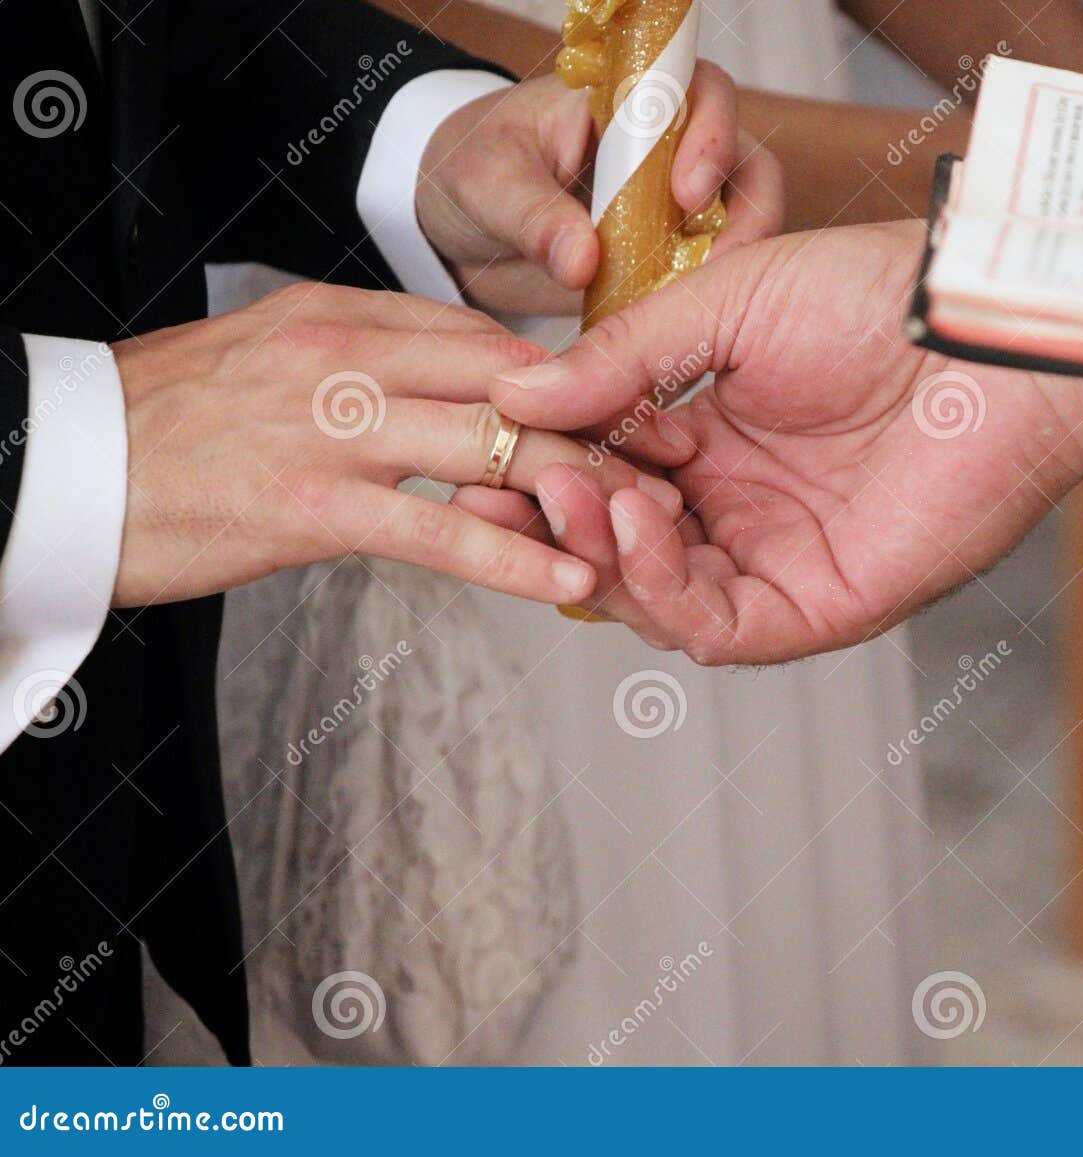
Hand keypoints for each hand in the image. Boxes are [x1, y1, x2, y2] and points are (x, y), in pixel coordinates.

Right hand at [111, 282, 681, 608]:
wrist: (64, 465)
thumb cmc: (178, 424)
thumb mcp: (281, 359)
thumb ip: (375, 365)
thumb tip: (465, 392)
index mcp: (347, 316)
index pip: (490, 337)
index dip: (573, 374)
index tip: (632, 406)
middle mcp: (351, 357)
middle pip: (513, 380)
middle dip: (605, 420)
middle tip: (676, 458)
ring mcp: (333, 429)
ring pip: (494, 444)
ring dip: (583, 486)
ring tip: (653, 523)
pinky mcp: (314, 506)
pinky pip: (441, 530)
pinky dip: (517, 557)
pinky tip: (574, 580)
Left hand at [416, 67, 783, 313]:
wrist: (460, 221)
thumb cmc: (473, 168)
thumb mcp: (487, 182)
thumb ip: (533, 216)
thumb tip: (583, 262)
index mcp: (631, 102)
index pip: (702, 95)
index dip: (712, 138)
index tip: (687, 194)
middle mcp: (672, 153)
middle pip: (746, 172)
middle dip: (744, 222)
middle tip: (713, 274)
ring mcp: (678, 213)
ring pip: (739, 237)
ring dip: (727, 278)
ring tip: (691, 319)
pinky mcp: (672, 265)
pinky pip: (708, 288)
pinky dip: (699, 316)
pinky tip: (670, 348)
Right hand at [487, 221, 1082, 662]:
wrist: (985, 329)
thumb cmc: (879, 299)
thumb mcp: (724, 307)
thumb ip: (624, 361)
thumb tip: (515, 398)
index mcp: (713, 439)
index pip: (602, 473)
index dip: (543, 463)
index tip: (490, 441)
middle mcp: (739, 508)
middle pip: (617, 546)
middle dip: (554, 522)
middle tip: (503, 483)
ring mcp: (778, 560)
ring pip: (654, 598)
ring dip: (598, 554)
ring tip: (565, 494)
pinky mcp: (821, 605)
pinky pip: (718, 626)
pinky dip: (662, 589)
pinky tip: (637, 523)